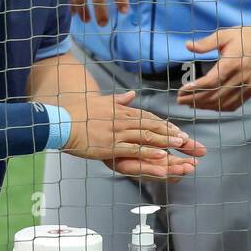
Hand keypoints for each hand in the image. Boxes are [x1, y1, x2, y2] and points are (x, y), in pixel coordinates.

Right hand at [63, 89, 204, 179]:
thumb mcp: (101, 102)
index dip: (165, 125)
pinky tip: (161, 155)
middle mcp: (122, 120)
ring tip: (181, 146)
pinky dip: (148, 152)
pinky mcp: (110, 145)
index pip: (148, 117)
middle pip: (152, 126)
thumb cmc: (79, 112)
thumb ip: (118, 100)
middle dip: (172, 134)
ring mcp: (117, 132)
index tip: (178, 131)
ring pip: (147, 137)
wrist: (62, 121)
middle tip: (188, 141)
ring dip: (165, 141)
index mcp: (121, 111)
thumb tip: (131, 94)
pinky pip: (133, 149)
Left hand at [176, 21, 250, 111]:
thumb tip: (188, 46)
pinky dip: (220, 108)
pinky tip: (209, 106)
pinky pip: (234, 104)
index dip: (195, 89)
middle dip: (195, 100)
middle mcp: (240, 77)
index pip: (211, 81)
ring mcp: (248, 85)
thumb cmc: (248, 35)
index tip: (182, 91)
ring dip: (205, 106)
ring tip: (191, 104)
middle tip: (180, 100)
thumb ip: (206, 43)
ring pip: (223, 103)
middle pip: (215, 95)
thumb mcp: (225, 34)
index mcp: (232, 63)